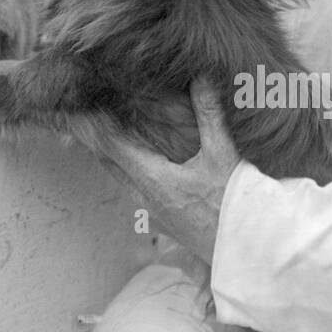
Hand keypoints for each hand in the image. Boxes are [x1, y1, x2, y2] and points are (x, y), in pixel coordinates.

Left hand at [84, 75, 240, 263]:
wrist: (252, 256)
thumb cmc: (237, 207)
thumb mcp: (224, 156)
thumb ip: (210, 114)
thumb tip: (200, 76)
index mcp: (153, 179)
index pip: (111, 144)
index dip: (94, 121)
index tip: (79, 101)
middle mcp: (145, 197)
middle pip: (109, 161)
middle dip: (95, 135)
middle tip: (83, 109)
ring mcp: (153, 213)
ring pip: (120, 176)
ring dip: (111, 152)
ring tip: (102, 128)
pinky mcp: (164, 221)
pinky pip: (134, 188)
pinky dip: (127, 167)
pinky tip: (137, 159)